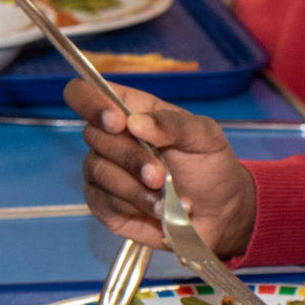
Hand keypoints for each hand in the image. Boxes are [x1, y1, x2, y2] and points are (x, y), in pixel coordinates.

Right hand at [63, 78, 257, 256]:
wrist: (220, 211)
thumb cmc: (209, 165)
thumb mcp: (204, 136)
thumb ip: (173, 123)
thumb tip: (135, 122)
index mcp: (131, 109)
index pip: (84, 93)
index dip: (91, 102)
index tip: (118, 122)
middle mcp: (110, 138)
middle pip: (93, 135)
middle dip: (130, 157)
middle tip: (161, 175)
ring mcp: (103, 171)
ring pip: (99, 171)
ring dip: (136, 187)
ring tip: (167, 198)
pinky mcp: (104, 203)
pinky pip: (105, 201)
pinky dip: (136, 205)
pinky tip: (160, 210)